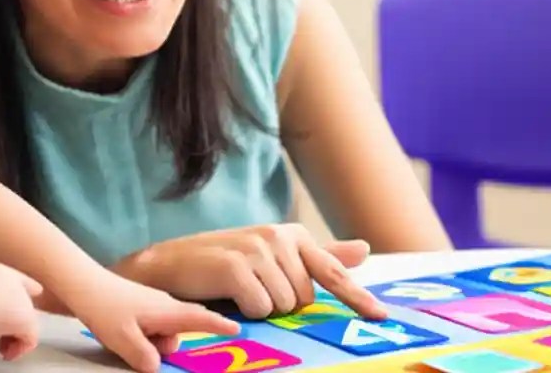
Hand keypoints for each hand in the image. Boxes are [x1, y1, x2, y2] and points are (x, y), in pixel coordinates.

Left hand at [65, 272, 239, 372]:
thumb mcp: (123, 339)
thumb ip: (144, 357)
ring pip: (162, 334)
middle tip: (139, 346)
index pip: (200, 317)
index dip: (219, 324)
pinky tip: (121, 333)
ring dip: (149, 343)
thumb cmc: (105, 307)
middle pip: (179, 333)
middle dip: (165, 347)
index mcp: (167, 310)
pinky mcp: (140, 307)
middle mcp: (165, 306)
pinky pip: (150, 328)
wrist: (81, 283)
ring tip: (123, 339)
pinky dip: (141, 336)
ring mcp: (152, 305)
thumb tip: (157, 368)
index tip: (238, 328)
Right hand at [114, 224, 387, 319]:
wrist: (169, 266)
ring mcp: (256, 248)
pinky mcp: (236, 264)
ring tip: (239, 293)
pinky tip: (228, 297)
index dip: (357, 296)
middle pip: (304, 299)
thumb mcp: (274, 259)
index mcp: (292, 235)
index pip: (331, 271)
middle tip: (253, 292)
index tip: (381, 316)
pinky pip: (261, 308)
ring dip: (262, 309)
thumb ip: (319, 257)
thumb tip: (364, 249)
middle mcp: (277, 236)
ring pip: (283, 306)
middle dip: (282, 305)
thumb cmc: (224, 266)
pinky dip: (246, 312)